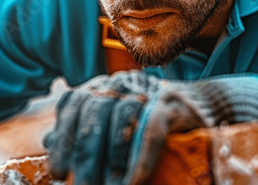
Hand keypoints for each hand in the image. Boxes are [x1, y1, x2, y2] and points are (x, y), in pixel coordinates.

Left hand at [43, 72, 257, 184]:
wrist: (212, 106)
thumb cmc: (159, 120)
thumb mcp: (118, 122)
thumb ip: (85, 130)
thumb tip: (46, 142)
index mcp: (104, 84)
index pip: (73, 105)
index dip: (63, 140)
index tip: (58, 174)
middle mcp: (122, 81)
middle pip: (94, 114)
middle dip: (84, 157)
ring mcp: (148, 89)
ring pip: (120, 120)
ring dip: (111, 161)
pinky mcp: (172, 103)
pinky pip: (151, 131)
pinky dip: (139, 159)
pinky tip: (131, 182)